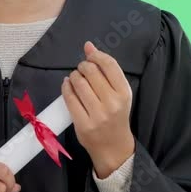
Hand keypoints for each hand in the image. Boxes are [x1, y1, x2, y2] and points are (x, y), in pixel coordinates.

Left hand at [62, 41, 135, 178]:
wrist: (113, 146)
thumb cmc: (116, 115)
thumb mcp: (119, 93)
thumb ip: (106, 70)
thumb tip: (88, 45)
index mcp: (124, 93)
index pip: (109, 65)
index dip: (96, 55)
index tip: (90, 55)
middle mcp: (112, 103)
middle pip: (91, 72)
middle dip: (82, 66)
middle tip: (81, 70)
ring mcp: (98, 114)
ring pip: (78, 83)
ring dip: (73, 76)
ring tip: (75, 78)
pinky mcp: (83, 124)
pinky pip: (69, 98)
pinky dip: (66, 88)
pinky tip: (67, 86)